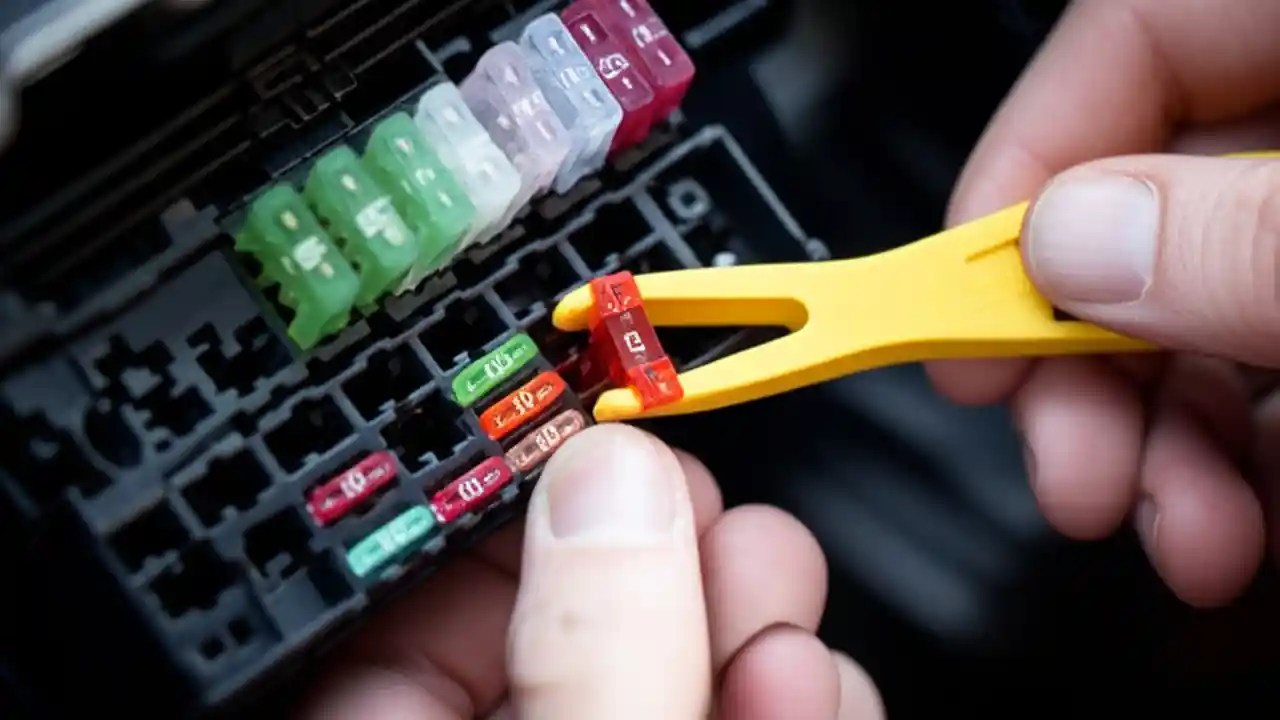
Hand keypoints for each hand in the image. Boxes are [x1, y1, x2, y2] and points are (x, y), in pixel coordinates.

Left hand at [295, 424, 882, 718]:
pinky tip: (808, 689)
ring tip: (781, 616)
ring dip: (751, 622)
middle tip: (712, 505)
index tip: (579, 441)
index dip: (500, 512)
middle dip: (667, 551)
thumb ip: (594, 656)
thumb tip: (610, 489)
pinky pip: (750, 712)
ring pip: (675, 662)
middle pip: (569, 622)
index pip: (399, 610)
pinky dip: (797, 696)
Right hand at [930, 0, 1279, 606]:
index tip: (947, 305)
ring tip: (1177, 532)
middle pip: (1151, 206)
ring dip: (1168, 442)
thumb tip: (1073, 251)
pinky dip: (1251, 455)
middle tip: (1061, 459)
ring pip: (1215, 309)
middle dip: (1092, 359)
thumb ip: (1241, 238)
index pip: (1127, 38)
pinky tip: (1239, 516)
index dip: (1020, 174)